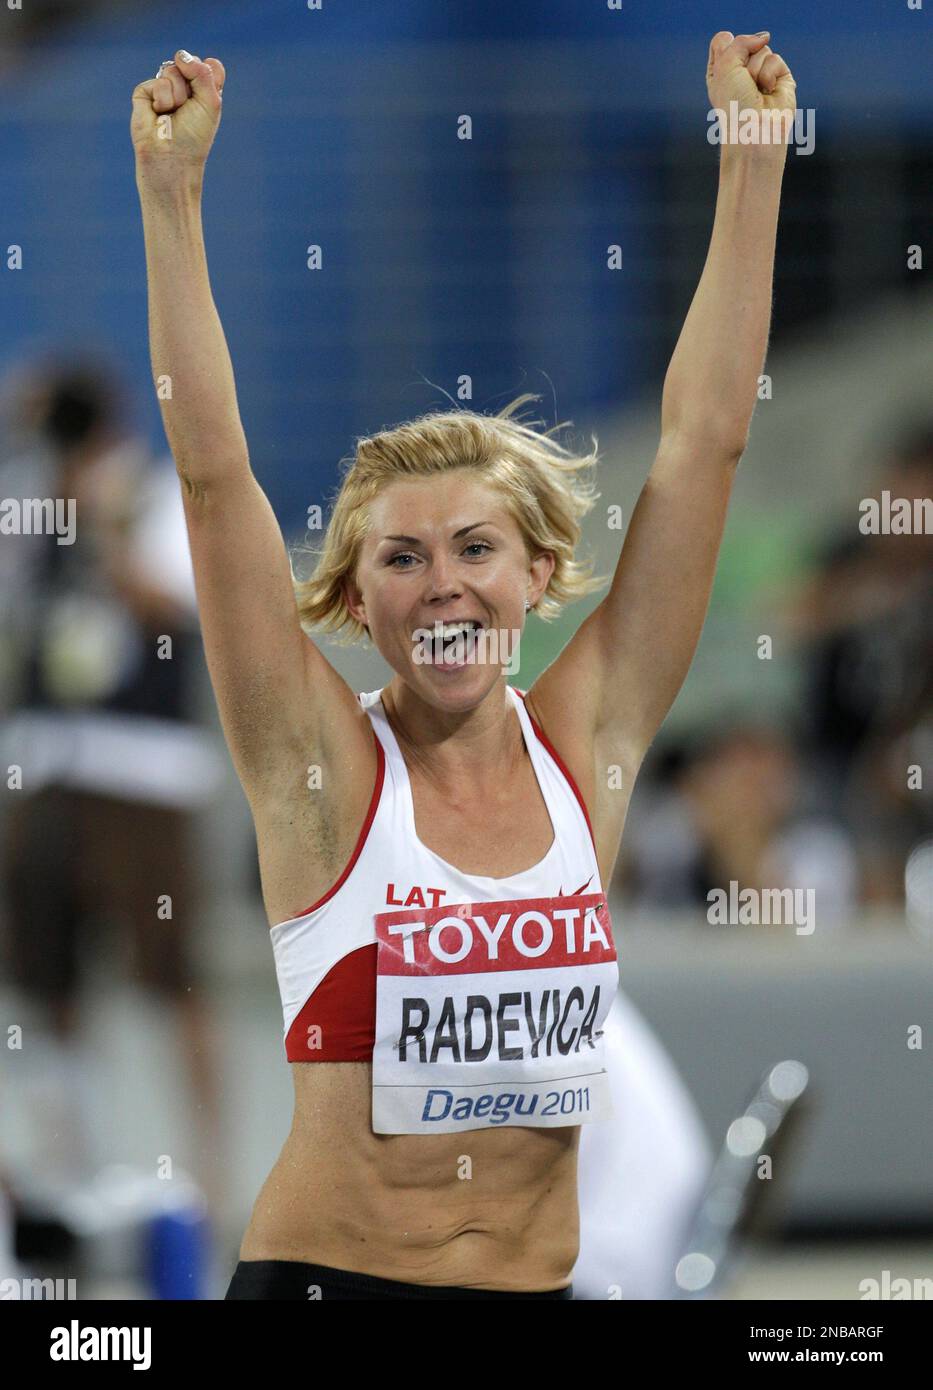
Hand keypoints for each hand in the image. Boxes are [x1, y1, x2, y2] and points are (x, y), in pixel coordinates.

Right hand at [131, 49, 225, 183]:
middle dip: (192, 85)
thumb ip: (202, 72)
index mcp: (204, 92)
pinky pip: (157, 81)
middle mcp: (184, 88)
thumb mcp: (211, 102)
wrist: (172, 157)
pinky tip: (159, 114)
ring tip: (173, 113)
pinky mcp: (144, 93)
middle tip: (188, 109)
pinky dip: (162, 99)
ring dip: (178, 94)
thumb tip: (179, 55)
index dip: (209, 75)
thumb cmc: (194, 136)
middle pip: (190, 62)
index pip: (211, 66)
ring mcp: (164, 89)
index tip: (207, 98)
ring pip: (173, 70)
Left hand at [706, 31, 795, 118]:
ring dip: (756, 70)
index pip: (723, 40)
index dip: (726, 50)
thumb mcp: (725, 66)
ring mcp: (761, 74)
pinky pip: (776, 59)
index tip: (725, 70)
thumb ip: (740, 42)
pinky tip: (768, 92)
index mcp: (720, 71)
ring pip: (762, 49)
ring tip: (755, 91)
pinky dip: (770, 75)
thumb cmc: (734, 105)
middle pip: (744, 42)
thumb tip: (765, 38)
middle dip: (743, 62)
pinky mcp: (780, 78)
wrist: (753, 131)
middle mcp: (740, 71)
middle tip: (742, 85)